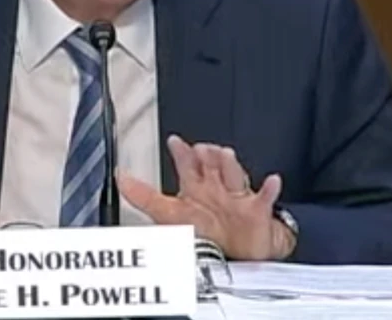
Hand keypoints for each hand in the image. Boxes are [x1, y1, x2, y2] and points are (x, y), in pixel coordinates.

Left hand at [118, 135, 294, 260]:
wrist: (240, 250)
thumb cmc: (208, 229)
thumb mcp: (169, 213)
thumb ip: (144, 196)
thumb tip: (120, 179)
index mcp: (197, 186)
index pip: (188, 165)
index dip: (181, 153)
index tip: (175, 141)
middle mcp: (216, 187)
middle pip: (212, 165)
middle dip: (207, 156)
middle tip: (201, 148)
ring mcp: (237, 197)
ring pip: (234, 176)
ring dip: (230, 166)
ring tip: (226, 155)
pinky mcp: (257, 211)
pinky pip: (264, 198)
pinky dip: (269, 190)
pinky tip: (271, 181)